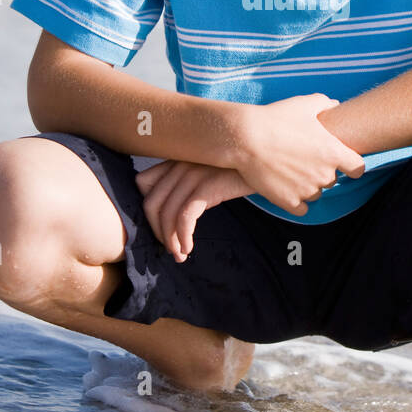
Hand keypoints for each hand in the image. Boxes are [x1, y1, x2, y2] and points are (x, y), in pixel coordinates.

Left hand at [135, 160, 251, 261]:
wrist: (269, 157)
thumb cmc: (241, 168)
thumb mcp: (209, 170)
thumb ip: (190, 180)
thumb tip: (172, 210)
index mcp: (177, 158)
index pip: (142, 182)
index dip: (149, 209)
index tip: (162, 226)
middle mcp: (181, 163)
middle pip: (151, 203)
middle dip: (157, 231)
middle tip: (171, 248)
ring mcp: (194, 172)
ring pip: (167, 213)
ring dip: (170, 241)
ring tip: (180, 254)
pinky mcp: (209, 185)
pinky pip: (185, 217)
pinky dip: (183, 237)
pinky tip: (189, 247)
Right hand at [233, 93, 364, 214]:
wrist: (245, 138)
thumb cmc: (276, 118)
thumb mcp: (305, 104)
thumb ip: (326, 104)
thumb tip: (335, 105)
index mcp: (334, 152)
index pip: (358, 168)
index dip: (351, 165)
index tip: (342, 162)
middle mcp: (324, 174)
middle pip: (333, 180)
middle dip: (322, 171)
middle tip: (304, 159)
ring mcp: (307, 190)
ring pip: (316, 193)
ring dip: (308, 186)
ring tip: (291, 170)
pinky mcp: (289, 202)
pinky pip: (302, 209)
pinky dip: (296, 201)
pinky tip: (287, 187)